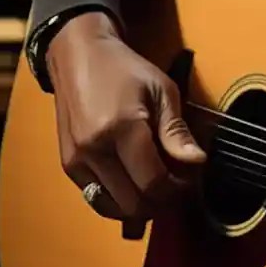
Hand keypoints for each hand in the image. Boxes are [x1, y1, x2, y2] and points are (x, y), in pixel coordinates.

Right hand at [47, 11, 206, 220]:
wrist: (78, 57)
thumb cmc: (125, 70)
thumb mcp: (162, 91)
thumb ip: (177, 131)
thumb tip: (198, 162)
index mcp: (120, 128)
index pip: (153, 182)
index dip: (178, 189)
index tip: (191, 179)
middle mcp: (93, 149)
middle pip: (133, 204)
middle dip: (161, 203)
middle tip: (178, 186)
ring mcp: (76, 160)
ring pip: (113, 209)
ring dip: (139, 208)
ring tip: (158, 189)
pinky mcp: (68, 165)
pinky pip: (96, 199)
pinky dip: (119, 201)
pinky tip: (136, 187)